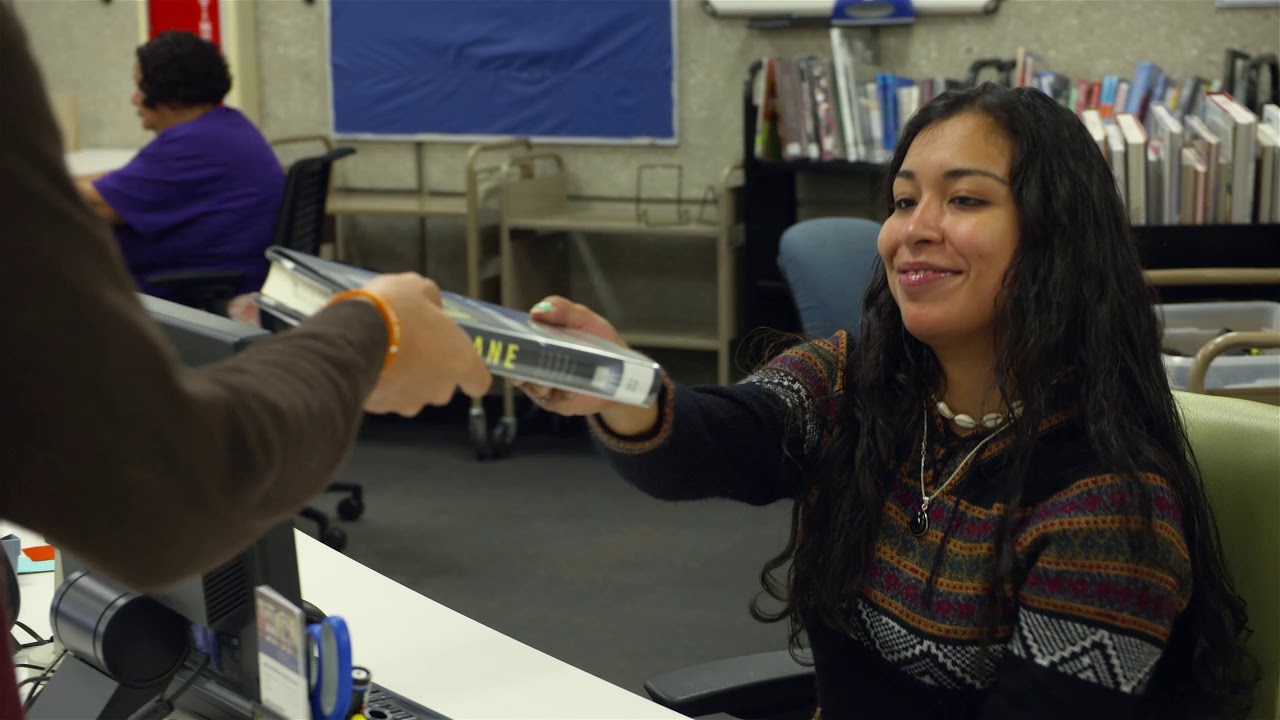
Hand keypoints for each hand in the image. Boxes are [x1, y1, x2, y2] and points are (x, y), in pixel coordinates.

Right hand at [358, 273, 490, 415]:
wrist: (353, 337)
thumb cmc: (394, 310)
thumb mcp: (417, 287)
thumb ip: (431, 300)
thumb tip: (432, 306)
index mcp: (460, 360)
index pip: (479, 381)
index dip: (470, 374)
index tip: (459, 363)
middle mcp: (440, 389)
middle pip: (441, 385)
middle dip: (428, 369)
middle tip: (410, 343)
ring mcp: (410, 402)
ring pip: (411, 392)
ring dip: (402, 377)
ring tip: (383, 350)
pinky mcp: (382, 408)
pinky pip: (384, 395)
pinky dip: (378, 382)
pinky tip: (366, 361)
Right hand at [518, 296, 658, 435]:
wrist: (622, 372)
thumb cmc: (599, 341)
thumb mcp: (583, 318)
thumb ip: (562, 310)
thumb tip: (537, 310)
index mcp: (537, 339)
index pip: (512, 340)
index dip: (507, 340)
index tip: (508, 338)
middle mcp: (534, 363)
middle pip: (513, 365)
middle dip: (517, 364)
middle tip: (527, 360)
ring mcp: (543, 384)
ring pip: (531, 384)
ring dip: (539, 381)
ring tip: (551, 378)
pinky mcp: (556, 402)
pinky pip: (552, 399)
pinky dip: (562, 394)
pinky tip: (573, 389)